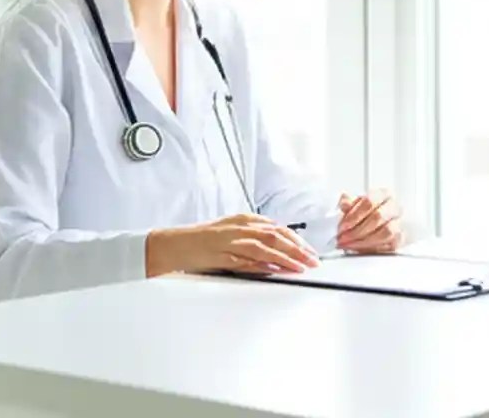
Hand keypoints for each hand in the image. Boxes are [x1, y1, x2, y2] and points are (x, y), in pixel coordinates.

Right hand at [146, 214, 320, 276]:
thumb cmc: (202, 242)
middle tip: (313, 260)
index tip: (311, 251)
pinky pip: (246, 257)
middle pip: (276, 235)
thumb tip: (276, 257)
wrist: (174, 244)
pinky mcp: (222, 252)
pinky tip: (275, 269)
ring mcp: (232, 238)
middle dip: (298, 248)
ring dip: (286, 256)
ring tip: (301, 266)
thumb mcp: (232, 237)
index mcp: (245, 219)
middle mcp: (240, 226)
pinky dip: (263, 263)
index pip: (278, 228)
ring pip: (266, 245)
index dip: (297, 240)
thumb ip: (253, 244)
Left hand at [336, 189, 403, 252]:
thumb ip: (347, 203)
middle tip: (344, 238)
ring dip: (365, 241)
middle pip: (378, 217)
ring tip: (351, 245)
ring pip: (385, 232)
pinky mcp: (401, 238)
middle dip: (358, 230)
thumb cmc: (364, 214)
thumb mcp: (353, 205)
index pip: (370, 201)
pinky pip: (389, 245)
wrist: (375, 227)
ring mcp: (399, 222)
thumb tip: (345, 204)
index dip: (355, 215)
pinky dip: (373, 248)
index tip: (344, 225)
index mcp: (383, 194)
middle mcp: (394, 207)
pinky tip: (361, 249)